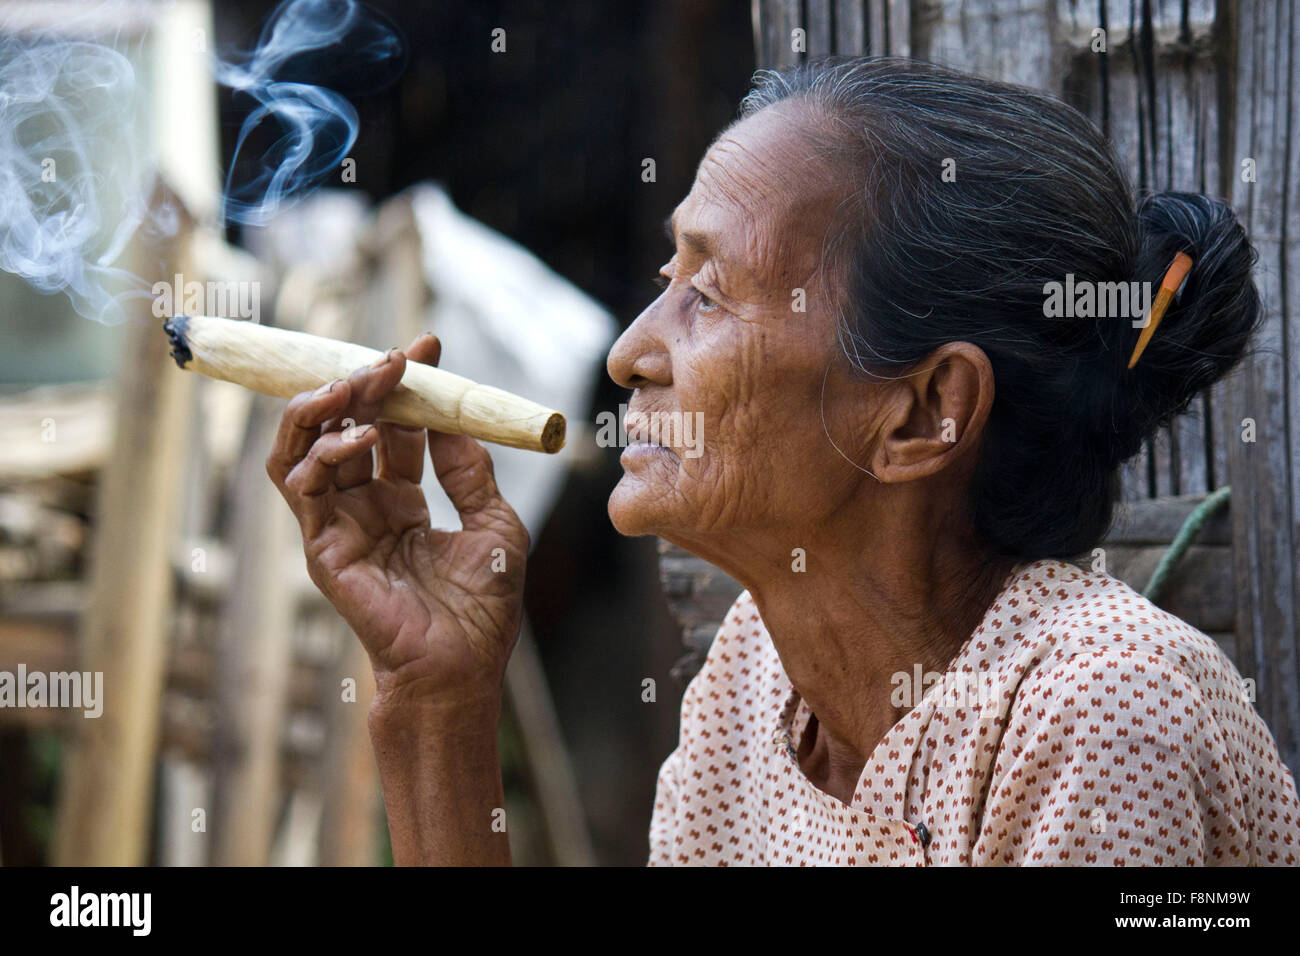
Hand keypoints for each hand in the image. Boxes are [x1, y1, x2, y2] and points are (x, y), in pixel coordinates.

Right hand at [266, 334, 529, 715]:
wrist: (462, 668)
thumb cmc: (482, 609)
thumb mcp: (495, 524)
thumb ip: (470, 471)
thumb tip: (453, 418)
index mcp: (404, 502)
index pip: (394, 429)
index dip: (407, 387)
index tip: (427, 347)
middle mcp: (365, 507)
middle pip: (347, 427)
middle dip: (366, 384)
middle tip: (395, 358)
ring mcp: (339, 525)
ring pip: (305, 447)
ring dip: (327, 406)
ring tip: (360, 382)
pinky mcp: (321, 547)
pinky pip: (300, 486)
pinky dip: (321, 452)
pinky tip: (359, 438)